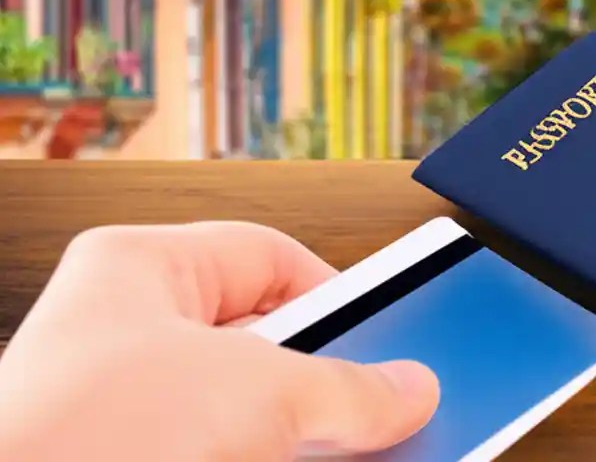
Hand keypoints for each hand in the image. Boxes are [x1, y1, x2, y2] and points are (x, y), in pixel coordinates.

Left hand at [0, 222, 439, 460]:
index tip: (396, 332)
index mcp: (139, 272)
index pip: (267, 257)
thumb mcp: (258, 394)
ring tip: (369, 452)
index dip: (341, 292)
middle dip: (329, 381)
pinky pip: (226, 455)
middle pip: (264, 346)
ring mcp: (122, 415)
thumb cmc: (82, 443)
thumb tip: (408, 391)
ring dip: (307, 438)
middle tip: (389, 404)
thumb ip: (349, 388)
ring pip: (246, 418)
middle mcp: (124, 338)